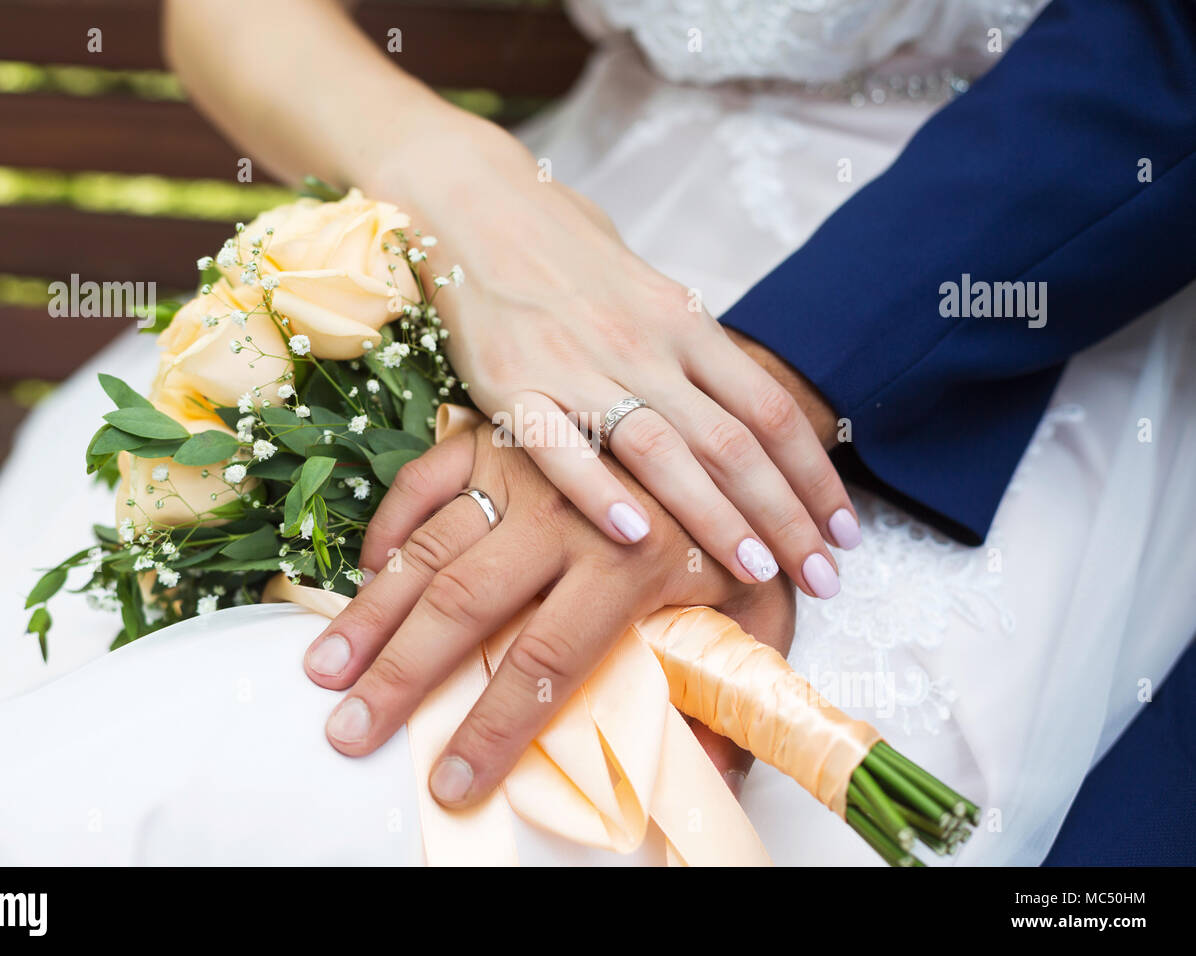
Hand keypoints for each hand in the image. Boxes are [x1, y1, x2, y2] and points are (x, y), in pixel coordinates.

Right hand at [303, 422, 795, 807]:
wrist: (725, 421)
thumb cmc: (735, 528)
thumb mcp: (757, 611)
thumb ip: (732, 692)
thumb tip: (708, 779)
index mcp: (627, 564)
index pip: (544, 664)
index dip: (493, 731)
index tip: (451, 785)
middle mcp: (563, 513)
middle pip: (464, 607)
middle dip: (400, 678)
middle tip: (348, 732)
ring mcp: (521, 467)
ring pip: (429, 549)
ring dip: (372, 613)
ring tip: (325, 670)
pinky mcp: (494, 435)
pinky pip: (422, 482)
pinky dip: (387, 528)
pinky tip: (364, 577)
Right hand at [379, 123, 857, 598]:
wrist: (478, 205)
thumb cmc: (571, 258)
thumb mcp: (651, 295)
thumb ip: (696, 358)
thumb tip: (757, 424)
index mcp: (684, 323)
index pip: (770, 410)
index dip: (815, 477)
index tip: (845, 532)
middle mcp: (642, 345)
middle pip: (732, 442)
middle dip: (785, 517)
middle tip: (823, 578)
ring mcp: (576, 365)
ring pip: (661, 450)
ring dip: (714, 518)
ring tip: (756, 573)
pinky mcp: (511, 386)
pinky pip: (559, 447)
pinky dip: (600, 493)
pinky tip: (637, 537)